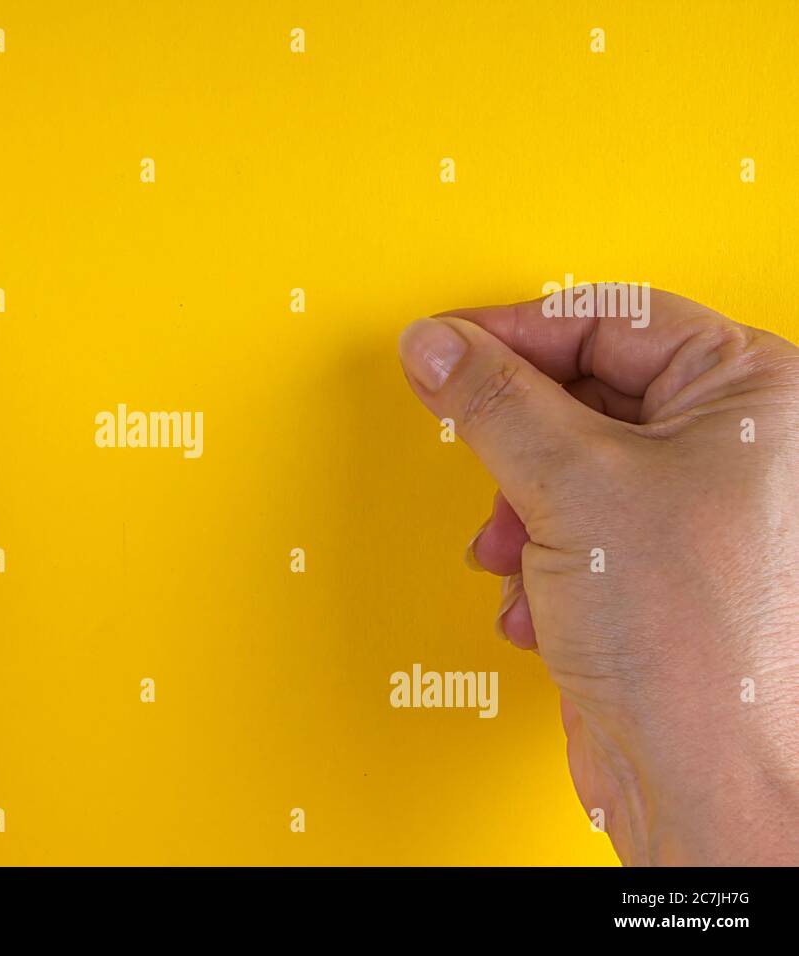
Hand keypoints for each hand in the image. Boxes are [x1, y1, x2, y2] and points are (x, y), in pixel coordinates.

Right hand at [399, 288, 798, 864]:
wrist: (703, 779)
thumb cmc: (701, 647)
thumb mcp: (573, 487)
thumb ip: (492, 402)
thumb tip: (437, 347)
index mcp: (751, 393)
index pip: (609, 320)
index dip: (515, 332)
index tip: (443, 348)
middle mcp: (731, 445)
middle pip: (581, 393)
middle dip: (515, 443)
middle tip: (475, 451)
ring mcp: (689, 511)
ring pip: (562, 464)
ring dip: (518, 510)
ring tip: (517, 547)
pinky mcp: (648, 568)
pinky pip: (565, 527)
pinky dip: (534, 559)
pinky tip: (540, 599)